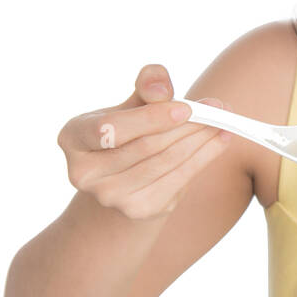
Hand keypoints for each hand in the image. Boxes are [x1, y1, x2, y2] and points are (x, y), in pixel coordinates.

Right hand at [57, 63, 231, 220]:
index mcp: (73, 137)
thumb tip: (161, 86)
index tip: (187, 108)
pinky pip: (178, 180)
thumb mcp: (133, 104)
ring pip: (165, 163)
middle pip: (145, 146)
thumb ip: (147, 87)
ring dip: (201, 141)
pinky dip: (203, 159)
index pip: (110, 128)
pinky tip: (220, 141)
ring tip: (223, 122)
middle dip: (187, 126)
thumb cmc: (131, 130)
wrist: (126, 178)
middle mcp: (84, 172)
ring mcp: (110, 196)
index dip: (150, 118)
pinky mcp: (137, 210)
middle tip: (219, 108)